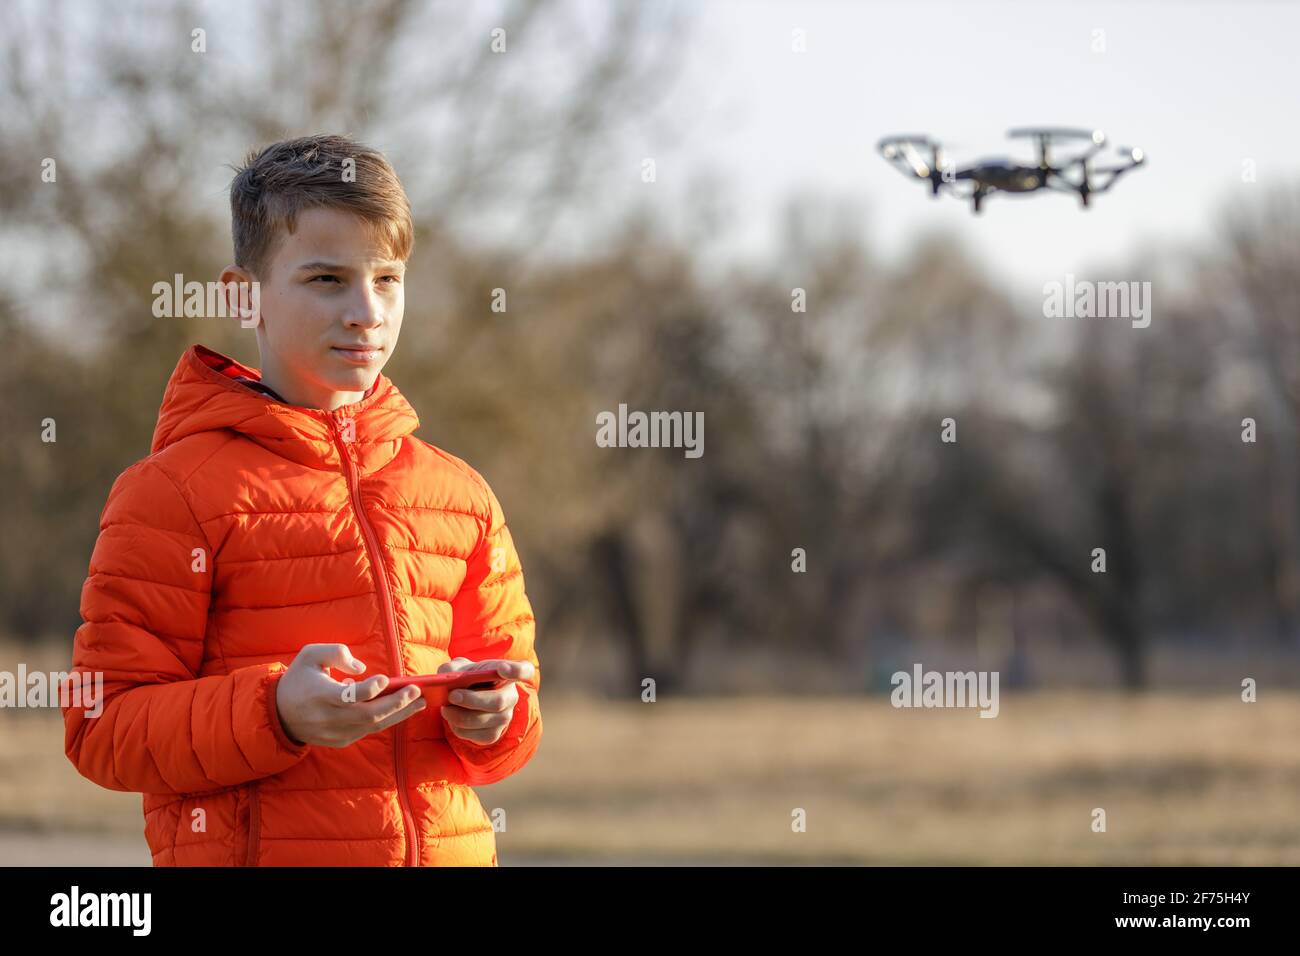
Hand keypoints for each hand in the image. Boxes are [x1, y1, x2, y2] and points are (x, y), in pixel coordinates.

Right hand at [275, 643, 426, 747]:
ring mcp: (334, 733)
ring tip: (420, 702)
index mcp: (319, 695)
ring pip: (372, 726)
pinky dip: (386, 720)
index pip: (347, 697)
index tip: (385, 679)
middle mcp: (328, 718)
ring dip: (399, 714)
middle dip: (395, 703)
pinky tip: (402, 709)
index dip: (368, 690)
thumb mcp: (310, 655)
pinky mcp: (340, 741)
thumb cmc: (300, 678)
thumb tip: (362, 669)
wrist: (279, 714)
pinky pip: (368, 731)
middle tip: (417, 691)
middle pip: (367, 715)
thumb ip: (336, 653)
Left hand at [437, 657, 534, 745]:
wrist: (463, 698)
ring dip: (460, 715)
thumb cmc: (464, 678)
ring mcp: (505, 716)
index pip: (524, 670)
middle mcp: (511, 695)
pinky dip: (459, 728)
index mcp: (508, 672)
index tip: (503, 668)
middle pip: (499, 701)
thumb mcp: (458, 668)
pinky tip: (452, 719)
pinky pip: (477, 735)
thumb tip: (448, 676)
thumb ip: (453, 669)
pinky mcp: (494, 734)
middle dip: (473, 700)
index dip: (517, 670)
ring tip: (445, 708)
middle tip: (452, 695)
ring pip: (484, 720)